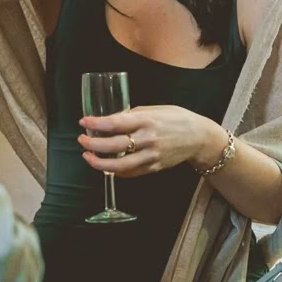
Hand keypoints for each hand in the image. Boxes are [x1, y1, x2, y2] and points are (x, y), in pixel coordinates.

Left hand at [77, 105, 225, 177]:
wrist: (199, 138)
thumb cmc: (178, 119)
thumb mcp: (156, 109)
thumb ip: (135, 114)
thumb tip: (114, 118)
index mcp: (147, 120)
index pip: (116, 123)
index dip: (96, 124)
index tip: (84, 122)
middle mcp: (148, 139)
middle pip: (114, 146)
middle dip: (93, 144)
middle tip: (82, 140)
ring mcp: (151, 156)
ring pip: (120, 165)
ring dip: (100, 163)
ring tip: (88, 157)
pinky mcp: (154, 168)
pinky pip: (131, 173)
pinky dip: (116, 171)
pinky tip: (106, 166)